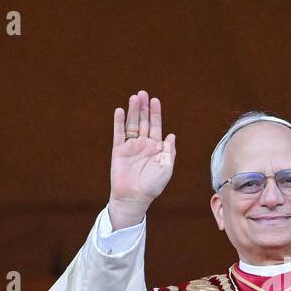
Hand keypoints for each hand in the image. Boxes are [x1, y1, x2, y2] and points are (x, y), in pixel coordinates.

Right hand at [109, 89, 175, 228]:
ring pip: (131, 124)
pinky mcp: (118, 150)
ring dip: (133, 111)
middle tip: (142, 93)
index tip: (155, 100)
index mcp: (156, 148)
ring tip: (134, 98)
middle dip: (143, 108)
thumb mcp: (166, 168)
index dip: (155, 113)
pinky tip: (120, 111)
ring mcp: (131, 146)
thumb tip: (171, 135)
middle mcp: (143, 144)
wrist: (134, 197)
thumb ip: (169, 151)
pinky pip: (119, 133)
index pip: (156, 126)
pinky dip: (119, 122)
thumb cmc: (152, 185)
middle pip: (143, 121)